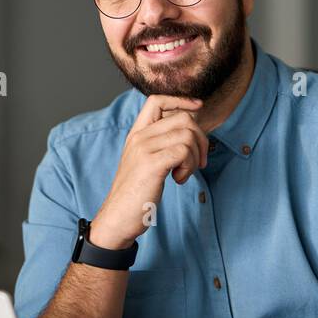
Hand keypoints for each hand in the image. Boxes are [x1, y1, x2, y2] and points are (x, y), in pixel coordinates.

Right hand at [91, 95, 207, 249]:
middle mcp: (139, 136)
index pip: (157, 99)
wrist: (117, 218)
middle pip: (183, 118)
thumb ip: (161, 144)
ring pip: (187, 136)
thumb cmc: (136, 193)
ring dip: (195, 157)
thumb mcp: (145, 161)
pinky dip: (189, 167)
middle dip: (200, 139)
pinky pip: (184, 152)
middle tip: (199, 162)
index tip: (199, 107)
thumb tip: (191, 131)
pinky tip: (179, 180)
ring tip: (184, 174)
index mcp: (136, 133)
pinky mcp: (151, 164)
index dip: (181, 100)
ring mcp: (143, 149)